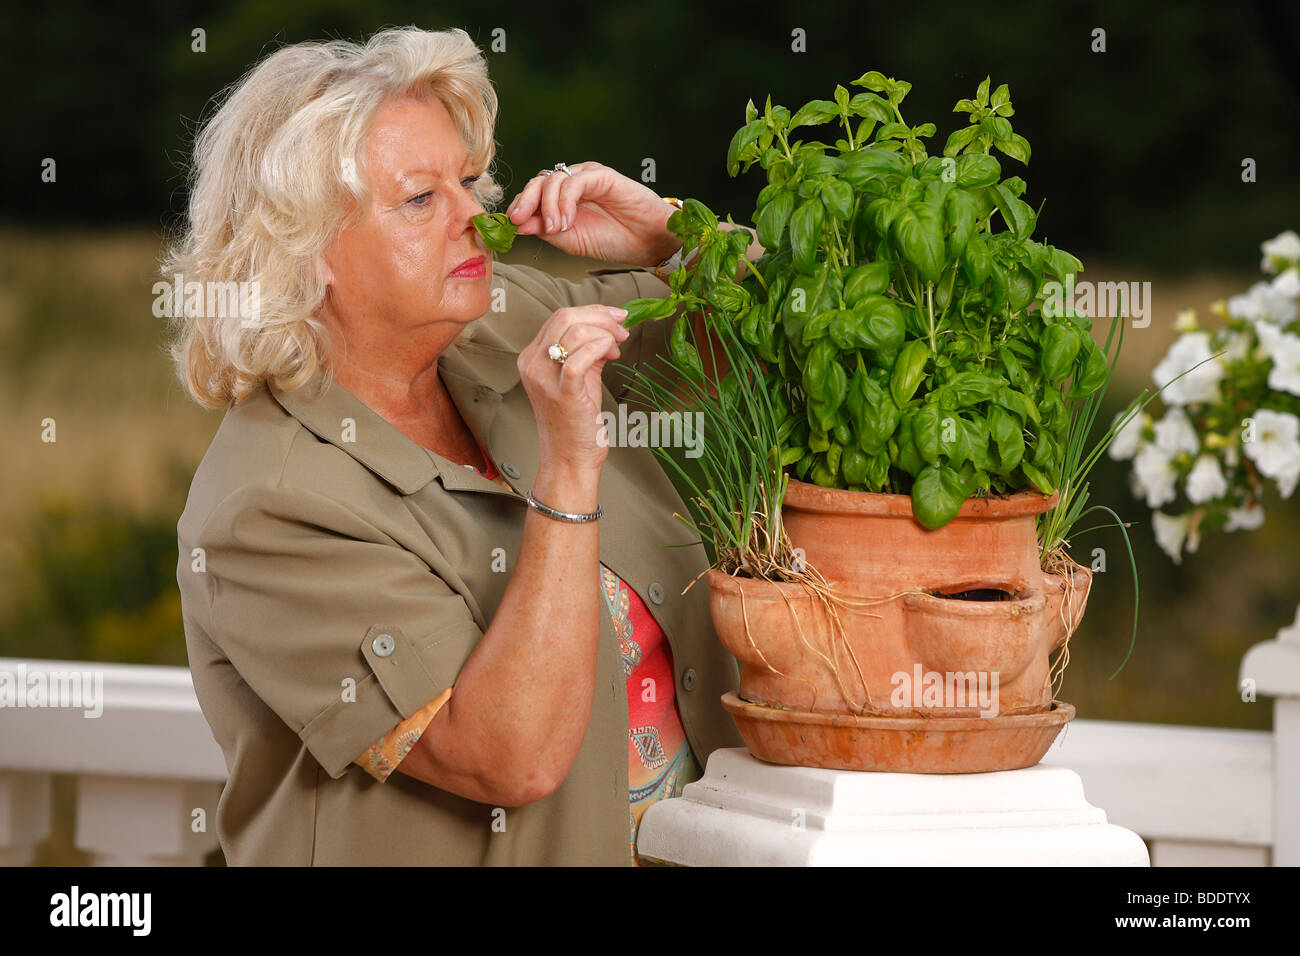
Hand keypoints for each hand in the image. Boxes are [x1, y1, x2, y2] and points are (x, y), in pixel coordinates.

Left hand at [505, 163, 680, 266]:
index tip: (509, 224)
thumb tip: (517, 225)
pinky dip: (564, 202)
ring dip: (547, 206)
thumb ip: (545, 230)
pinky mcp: (601, 174)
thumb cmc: (615, 240)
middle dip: (525, 201)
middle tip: (518, 220)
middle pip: (538, 182)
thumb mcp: (570, 241)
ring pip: (553, 180)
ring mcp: (586, 176)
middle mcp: (572, 183)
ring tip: (554, 228)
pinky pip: (573, 181)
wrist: (649, 242)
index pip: (533, 194)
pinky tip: (566, 221)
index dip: (519, 206)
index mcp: (563, 198)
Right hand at [517, 303, 629, 475]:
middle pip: (565, 318)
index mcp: (532, 357)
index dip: (593, 312)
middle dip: (601, 318)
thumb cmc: (575, 421)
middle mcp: (533, 364)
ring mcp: (544, 379)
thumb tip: (608, 330)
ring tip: (618, 347)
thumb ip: (589, 350)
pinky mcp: (562, 394)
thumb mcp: (580, 377)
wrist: (570, 458)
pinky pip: (577, 359)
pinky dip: (597, 348)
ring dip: (604, 333)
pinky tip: (611, 351)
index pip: (560, 317)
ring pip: (573, 333)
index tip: (617, 318)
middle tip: (622, 330)